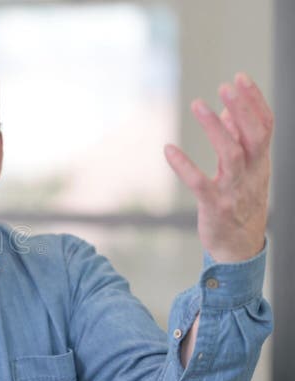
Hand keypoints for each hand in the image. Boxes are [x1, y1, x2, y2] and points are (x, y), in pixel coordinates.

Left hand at [164, 73, 272, 262]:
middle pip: (255, 136)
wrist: (239, 249)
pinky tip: (169, 150)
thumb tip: (227, 109)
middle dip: (243, 108)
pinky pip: (200, 184)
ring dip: (215, 128)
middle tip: (225, 85)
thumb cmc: (240, 204)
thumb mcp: (244, 170)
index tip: (239, 77)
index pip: (265, 126)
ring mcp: (234, 191)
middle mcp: (252, 174)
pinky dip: (185, 166)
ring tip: (198, 104)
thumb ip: (237, 140)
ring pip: (232, 155)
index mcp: (261, 163)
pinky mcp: (215, 207)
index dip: (255, 101)